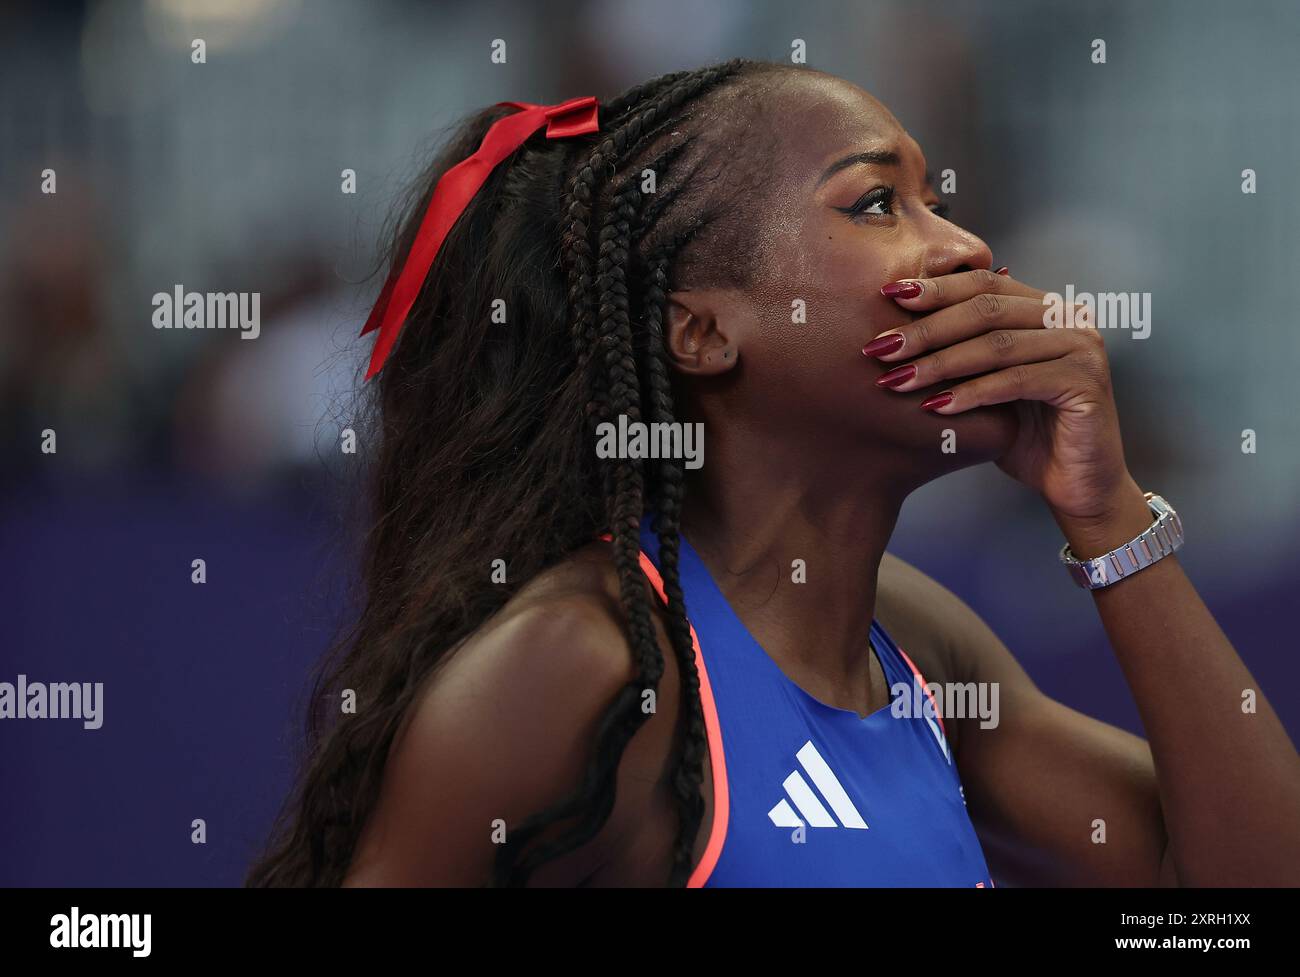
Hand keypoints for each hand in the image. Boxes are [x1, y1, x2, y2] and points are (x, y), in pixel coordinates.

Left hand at [865, 268, 1149, 550]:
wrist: (1076, 486)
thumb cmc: (1026, 435)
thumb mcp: (986, 385)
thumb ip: (961, 351)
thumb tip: (898, 324)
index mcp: (1045, 307)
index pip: (983, 284)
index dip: (935, 289)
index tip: (887, 297)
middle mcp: (1068, 317)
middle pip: (986, 308)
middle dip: (926, 328)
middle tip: (880, 348)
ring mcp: (1081, 346)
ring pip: (997, 344)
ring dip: (939, 363)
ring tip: (896, 381)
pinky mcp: (1085, 382)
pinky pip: (1016, 380)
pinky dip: (972, 393)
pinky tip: (935, 407)